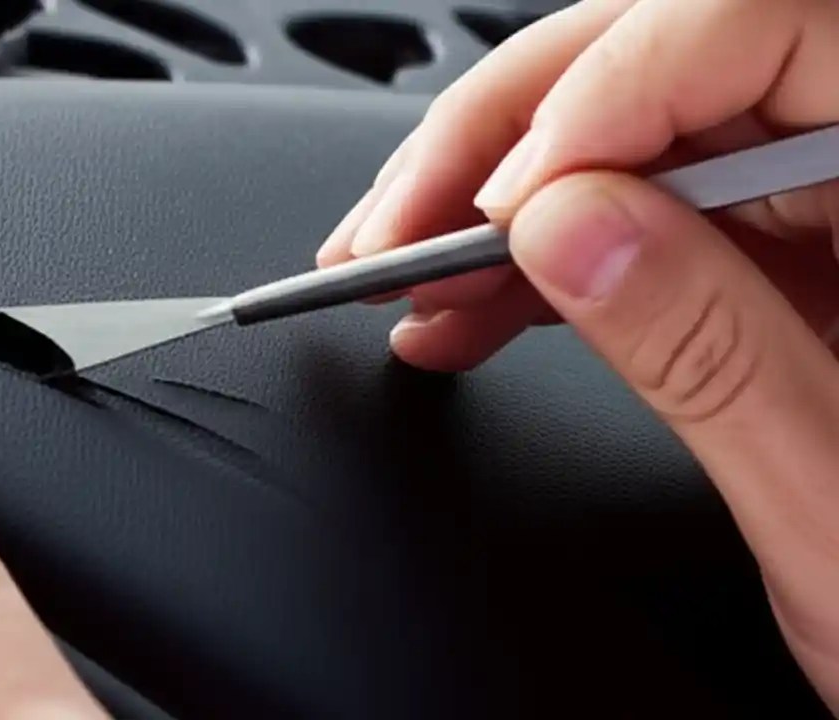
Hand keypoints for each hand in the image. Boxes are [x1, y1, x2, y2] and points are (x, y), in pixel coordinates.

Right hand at [317, 0, 838, 711]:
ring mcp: (816, 207)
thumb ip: (708, 352)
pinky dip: (523, 268)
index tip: (504, 204)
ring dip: (485, 212)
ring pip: (617, 145)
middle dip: (503, 145)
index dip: (608, 93)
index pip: (759, 27)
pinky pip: (622, 224)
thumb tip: (564, 229)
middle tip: (399, 228)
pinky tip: (457, 316)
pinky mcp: (764, 261)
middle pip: (660, 71)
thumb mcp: (829, 499)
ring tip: (400, 279)